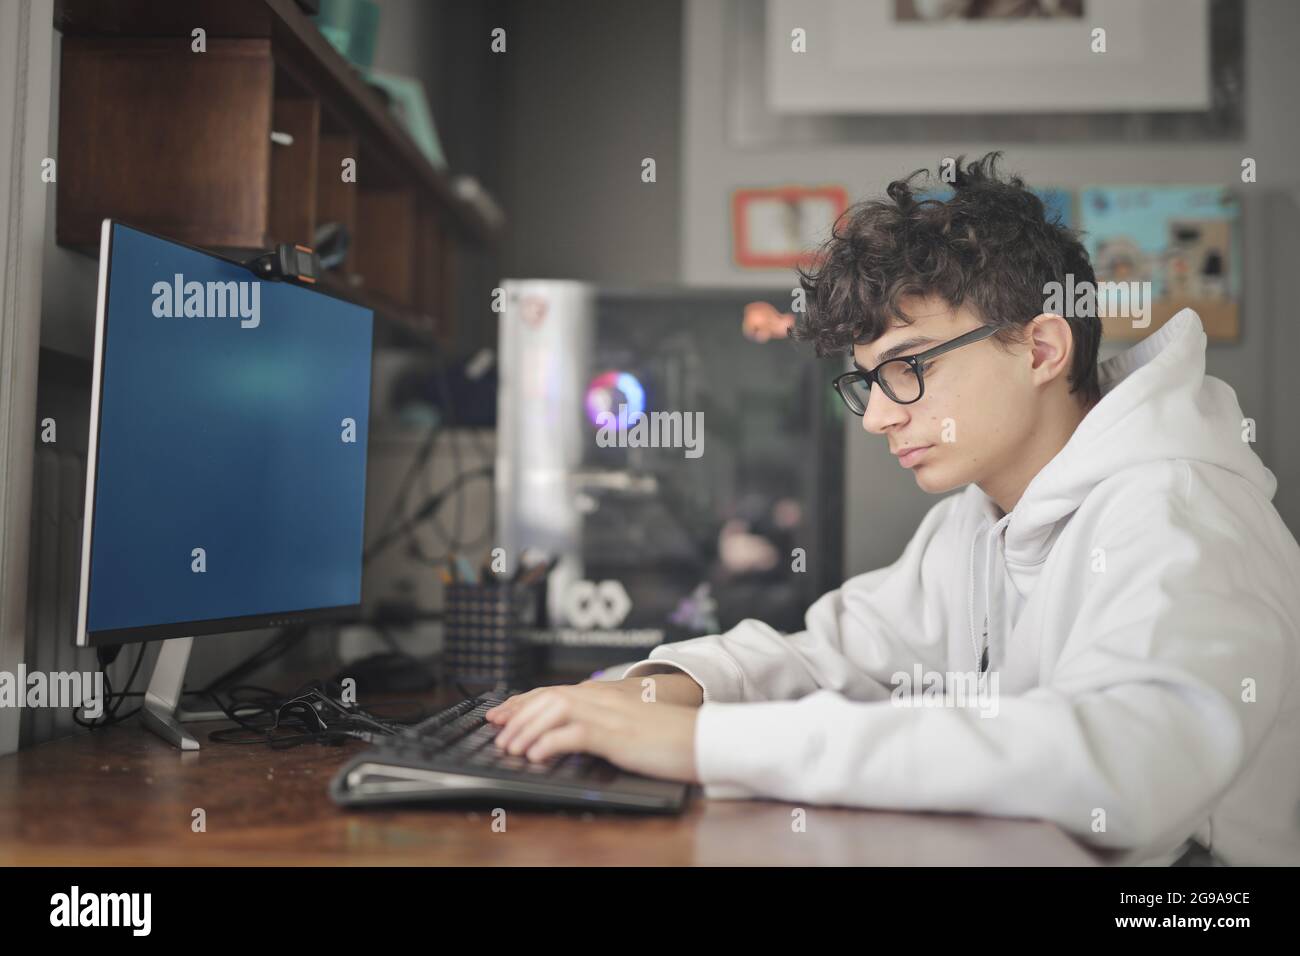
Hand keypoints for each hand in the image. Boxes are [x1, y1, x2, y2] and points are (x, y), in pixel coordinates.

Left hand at [484, 681, 699, 782]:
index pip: (555, 693)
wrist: (706, 739)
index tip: (500, 713)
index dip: (524, 702)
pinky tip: (536, 756)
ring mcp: (611, 716)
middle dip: (519, 714)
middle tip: (498, 732)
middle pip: (549, 697)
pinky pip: (575, 733)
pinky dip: (550, 742)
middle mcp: (605, 701)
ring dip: (527, 728)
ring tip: (511, 747)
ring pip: (555, 710)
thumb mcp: (633, 729)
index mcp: (607, 698)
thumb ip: (606, 727)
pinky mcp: (618, 735)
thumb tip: (576, 739)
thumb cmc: (673, 740)